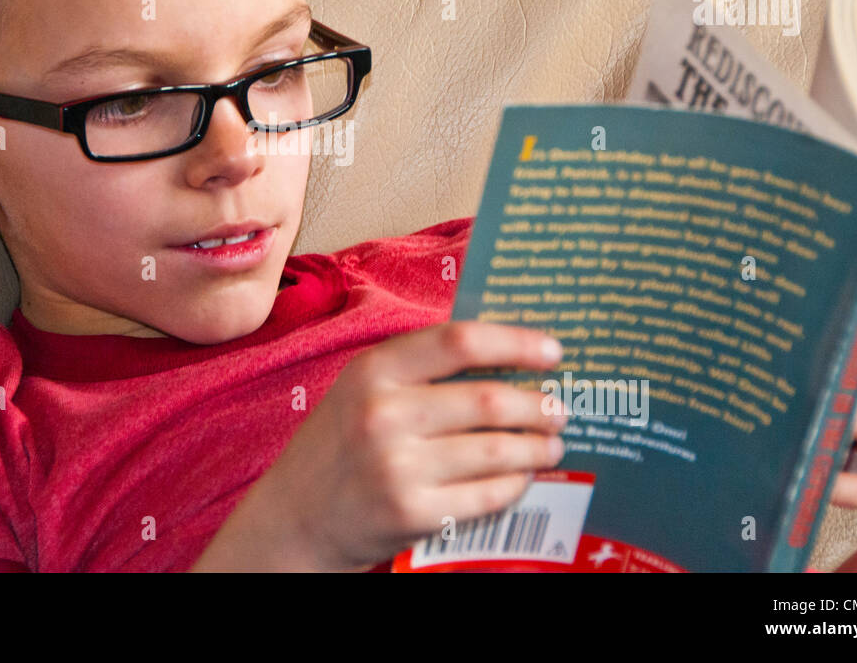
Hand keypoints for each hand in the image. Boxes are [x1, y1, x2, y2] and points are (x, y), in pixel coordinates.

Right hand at [194, 321, 566, 571]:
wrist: (296, 515)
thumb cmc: (343, 441)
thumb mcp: (364, 387)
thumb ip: (421, 367)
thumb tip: (507, 349)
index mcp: (374, 371)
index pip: (459, 342)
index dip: (516, 344)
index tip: (553, 351)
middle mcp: (384, 415)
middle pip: (489, 401)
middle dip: (538, 406)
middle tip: (560, 410)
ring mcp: (399, 467)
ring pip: (497, 451)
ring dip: (536, 448)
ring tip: (550, 445)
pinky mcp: (413, 513)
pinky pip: (488, 495)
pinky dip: (516, 485)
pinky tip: (522, 478)